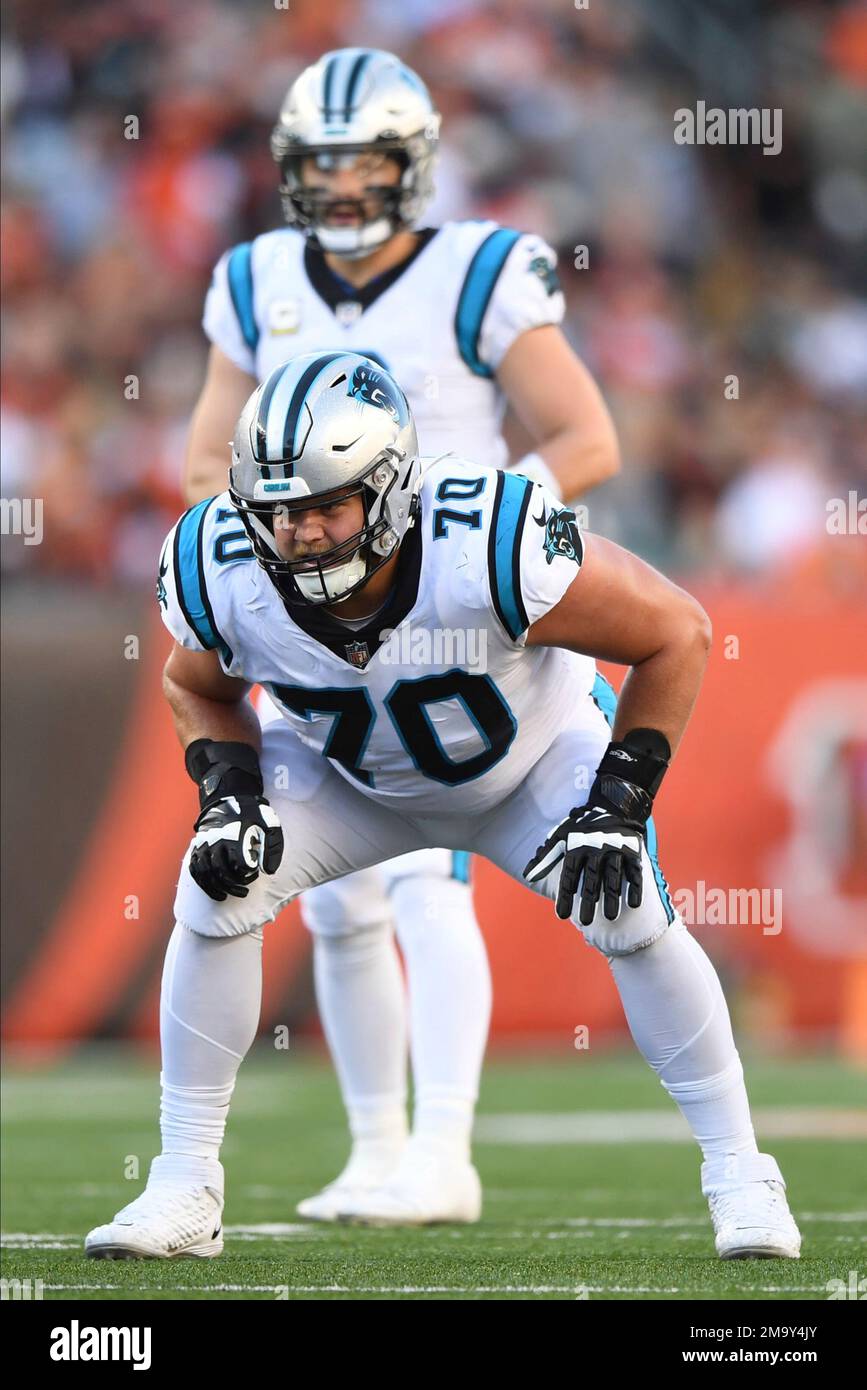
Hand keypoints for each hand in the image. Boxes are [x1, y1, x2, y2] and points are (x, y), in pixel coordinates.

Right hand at [189, 794, 283, 901]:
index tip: (254, 873)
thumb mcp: (268, 825)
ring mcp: (204, 845)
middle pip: (222, 873)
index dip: (248, 874)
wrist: (230, 797)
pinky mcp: (197, 847)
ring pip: (206, 874)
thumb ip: (271, 848)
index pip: (241, 865)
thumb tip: (268, 871)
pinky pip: (195, 870)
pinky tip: (213, 891)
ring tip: (226, 896)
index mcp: (235, 837)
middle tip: (244, 891)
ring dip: (216, 888)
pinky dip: (202, 883)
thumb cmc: (252, 814)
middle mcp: (217, 842)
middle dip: (233, 886)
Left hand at [523, 803, 643, 924]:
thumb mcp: (561, 838)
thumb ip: (545, 858)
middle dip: (588, 900)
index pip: (569, 874)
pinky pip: (634, 871)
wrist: (613, 807)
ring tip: (609, 917)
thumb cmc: (581, 828)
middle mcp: (596, 848)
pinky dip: (635, 887)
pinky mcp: (633, 851)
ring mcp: (616, 849)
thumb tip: (527, 876)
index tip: (562, 916)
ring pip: (613, 876)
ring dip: (612, 897)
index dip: (565, 895)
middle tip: (584, 921)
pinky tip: (633, 904)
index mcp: (577, 847)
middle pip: (592, 878)